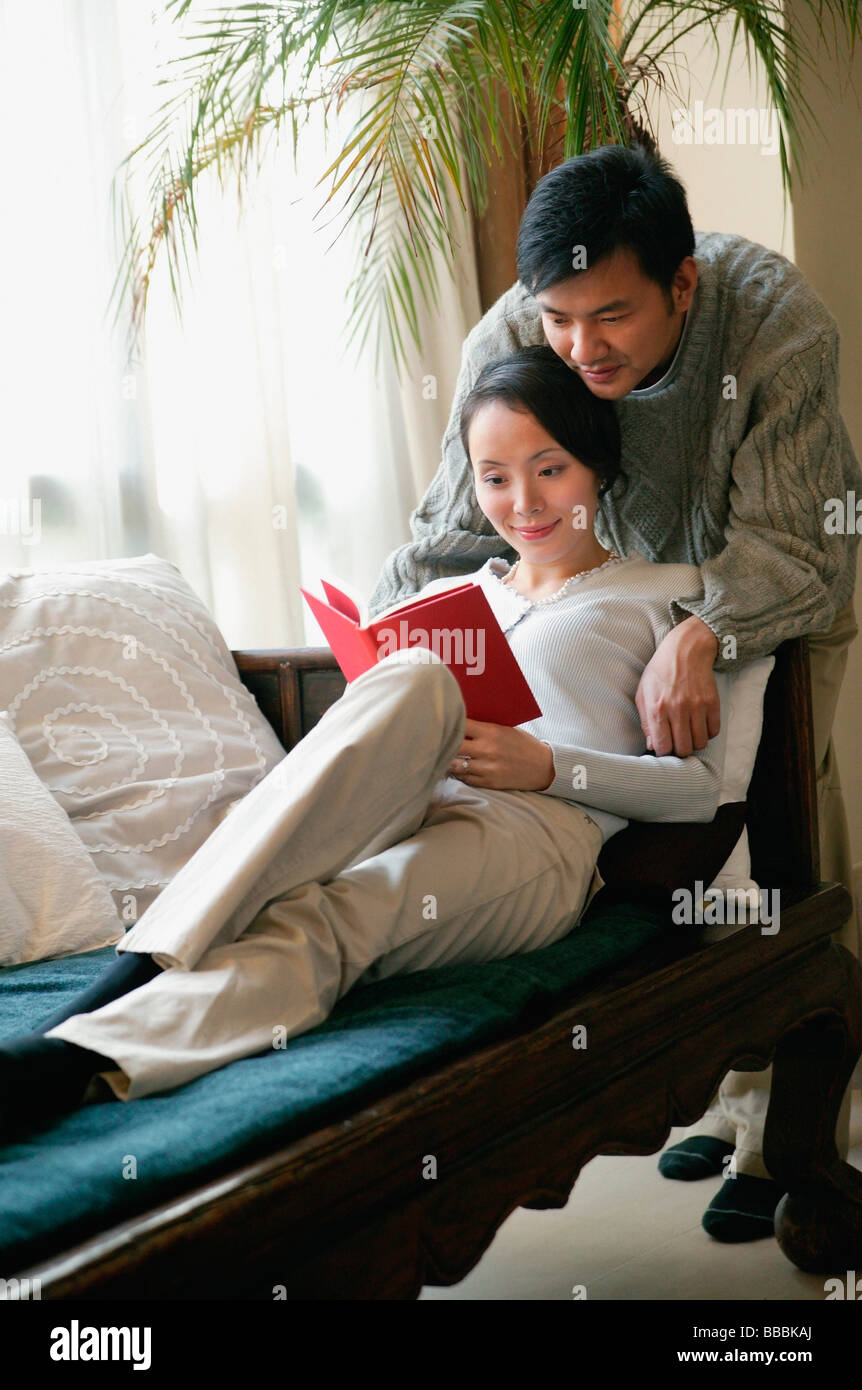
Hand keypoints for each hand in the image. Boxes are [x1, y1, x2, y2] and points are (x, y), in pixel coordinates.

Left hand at [448, 719, 554, 790]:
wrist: (543, 767)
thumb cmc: (523, 744)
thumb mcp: (506, 729)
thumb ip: (484, 728)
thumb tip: (460, 722)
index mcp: (491, 732)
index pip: (461, 724)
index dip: (449, 722)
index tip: (442, 721)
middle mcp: (487, 750)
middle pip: (453, 745)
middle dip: (444, 742)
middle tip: (436, 740)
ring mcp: (487, 768)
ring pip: (455, 764)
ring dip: (449, 760)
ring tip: (444, 756)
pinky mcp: (488, 782)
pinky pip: (465, 778)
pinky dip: (459, 773)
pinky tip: (458, 768)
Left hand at [636, 616, 720, 756]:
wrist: (686, 650)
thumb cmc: (660, 672)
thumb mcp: (643, 694)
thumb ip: (646, 722)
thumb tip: (652, 745)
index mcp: (657, 708)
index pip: (663, 746)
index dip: (663, 752)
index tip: (664, 747)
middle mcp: (678, 709)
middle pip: (683, 749)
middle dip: (679, 750)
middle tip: (677, 741)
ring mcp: (697, 706)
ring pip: (700, 743)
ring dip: (694, 742)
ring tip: (688, 733)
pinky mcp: (713, 703)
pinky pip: (714, 731)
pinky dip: (707, 732)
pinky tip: (699, 724)